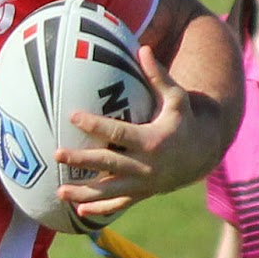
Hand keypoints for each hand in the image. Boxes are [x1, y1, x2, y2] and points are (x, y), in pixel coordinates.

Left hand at [54, 49, 204, 221]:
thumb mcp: (176, 98)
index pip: (118, 133)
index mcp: (152, 139)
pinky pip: (118, 204)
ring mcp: (143, 183)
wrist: (202, 154)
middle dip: (81, 159)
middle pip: (108, 163)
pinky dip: (100, 209)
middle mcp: (146, 165)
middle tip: (57, 153)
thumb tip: (143, 48)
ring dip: (83, 193)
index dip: (94, 124)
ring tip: (58, 191)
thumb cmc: (183, 120)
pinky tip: (78, 209)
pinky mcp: (141, 194)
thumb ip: (158, 76)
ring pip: (109, 191)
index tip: (72, 116)